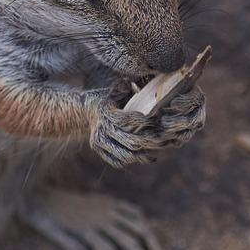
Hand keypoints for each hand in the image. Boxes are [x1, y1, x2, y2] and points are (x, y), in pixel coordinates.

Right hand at [89, 86, 205, 167]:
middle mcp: (101, 130)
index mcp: (106, 113)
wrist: (83, 110)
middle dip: (151, 141)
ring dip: (145, 154)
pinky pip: (118, 161)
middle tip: (166, 138)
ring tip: (158, 149)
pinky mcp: (100, 151)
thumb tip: (144, 87)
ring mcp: (99, 142)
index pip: (129, 121)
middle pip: (131, 142)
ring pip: (126, 155)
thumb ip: (129, 88)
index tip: (159, 118)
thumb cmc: (107, 97)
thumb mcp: (117, 88)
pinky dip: (134, 161)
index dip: (146, 122)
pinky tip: (148, 156)